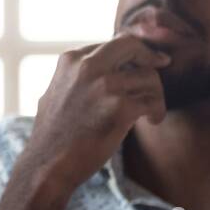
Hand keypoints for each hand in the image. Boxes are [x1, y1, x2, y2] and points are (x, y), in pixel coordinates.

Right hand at [23, 35, 170, 195]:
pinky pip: (152, 101)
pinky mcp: (120, 108)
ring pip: (148, 76)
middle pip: (131, 46)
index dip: (130, 54)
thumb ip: (77, 76)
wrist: (47, 165)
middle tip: (162, 63)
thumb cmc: (52, 135)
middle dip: (149, 55)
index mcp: (70, 60)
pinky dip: (157, 111)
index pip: (111, 44)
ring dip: (155, 93)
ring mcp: (104, 86)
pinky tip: (152, 121)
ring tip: (151, 111)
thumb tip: (99, 68)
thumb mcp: (56, 92)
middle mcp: (87, 67)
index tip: (141, 63)